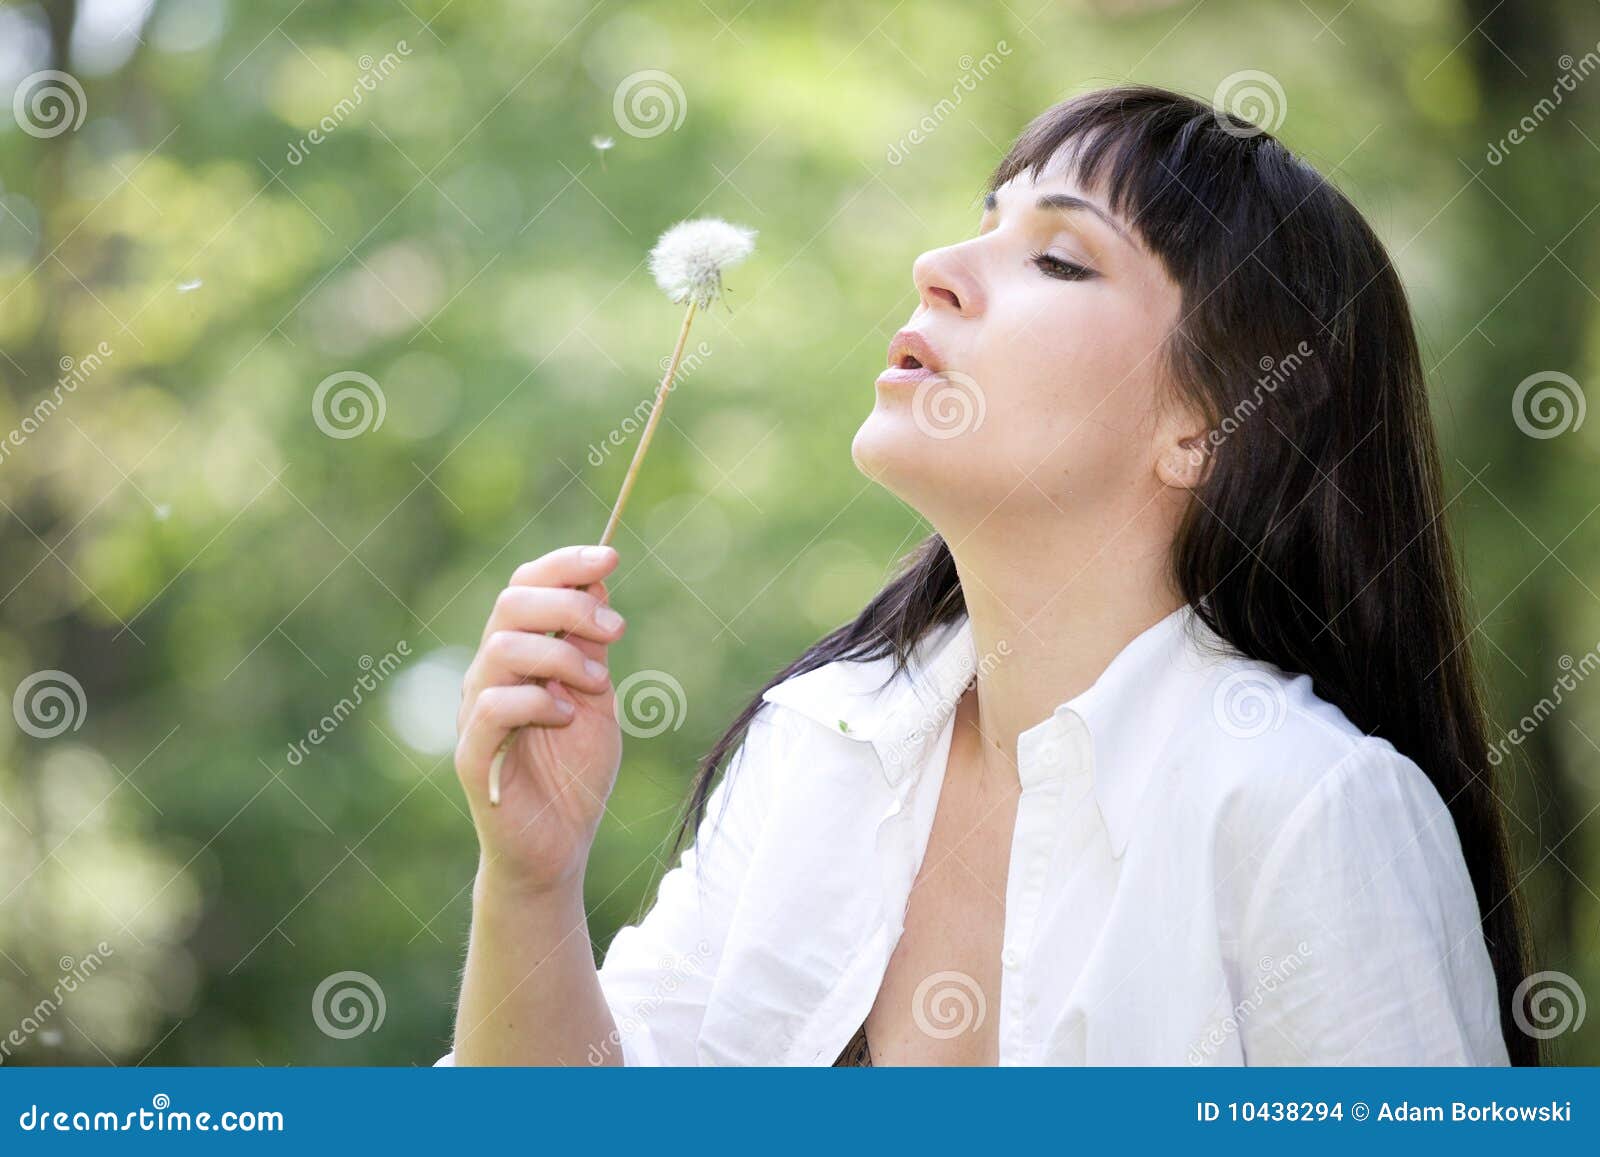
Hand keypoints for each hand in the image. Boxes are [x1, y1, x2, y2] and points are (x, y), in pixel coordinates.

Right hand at [454, 544, 625, 891]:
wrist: (559, 847)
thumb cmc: (575, 773)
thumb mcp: (597, 697)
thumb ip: (592, 646)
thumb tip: (597, 580)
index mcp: (520, 654)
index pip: (526, 586)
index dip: (565, 564)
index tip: (611, 556)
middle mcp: (490, 674)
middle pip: (511, 604)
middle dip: (571, 604)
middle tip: (617, 631)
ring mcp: (475, 713)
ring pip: (501, 648)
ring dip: (560, 655)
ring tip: (596, 683)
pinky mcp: (472, 756)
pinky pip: (492, 707)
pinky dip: (535, 701)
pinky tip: (565, 716)